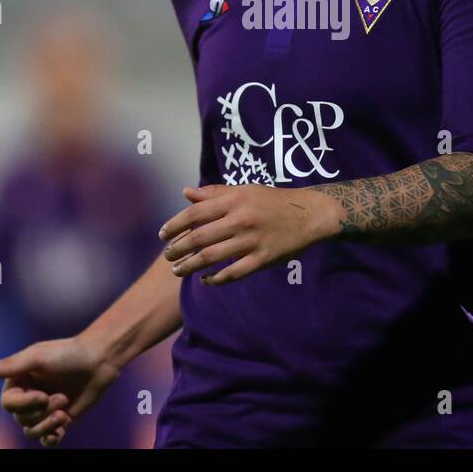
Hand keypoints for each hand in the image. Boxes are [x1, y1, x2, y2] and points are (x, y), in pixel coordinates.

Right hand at [0, 334, 119, 446]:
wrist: (99, 359)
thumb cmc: (67, 353)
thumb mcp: (36, 357)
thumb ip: (9, 366)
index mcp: (18, 380)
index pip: (8, 404)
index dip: (24, 404)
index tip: (43, 395)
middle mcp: (28, 395)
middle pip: (21, 419)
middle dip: (41, 412)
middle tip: (62, 397)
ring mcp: (45, 408)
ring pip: (32, 431)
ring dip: (48, 425)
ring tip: (64, 411)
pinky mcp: (61, 418)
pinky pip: (48, 438)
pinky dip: (52, 437)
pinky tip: (60, 431)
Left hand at [159, 184, 342, 285]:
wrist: (309, 214)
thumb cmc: (273, 201)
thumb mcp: (244, 190)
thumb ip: (215, 193)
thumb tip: (186, 193)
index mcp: (234, 201)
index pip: (195, 214)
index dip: (174, 225)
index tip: (163, 235)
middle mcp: (241, 220)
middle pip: (199, 237)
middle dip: (178, 249)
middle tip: (168, 256)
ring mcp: (252, 241)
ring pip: (212, 257)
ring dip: (190, 266)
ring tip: (178, 270)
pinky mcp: (263, 259)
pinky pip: (234, 273)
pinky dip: (216, 279)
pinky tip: (205, 281)